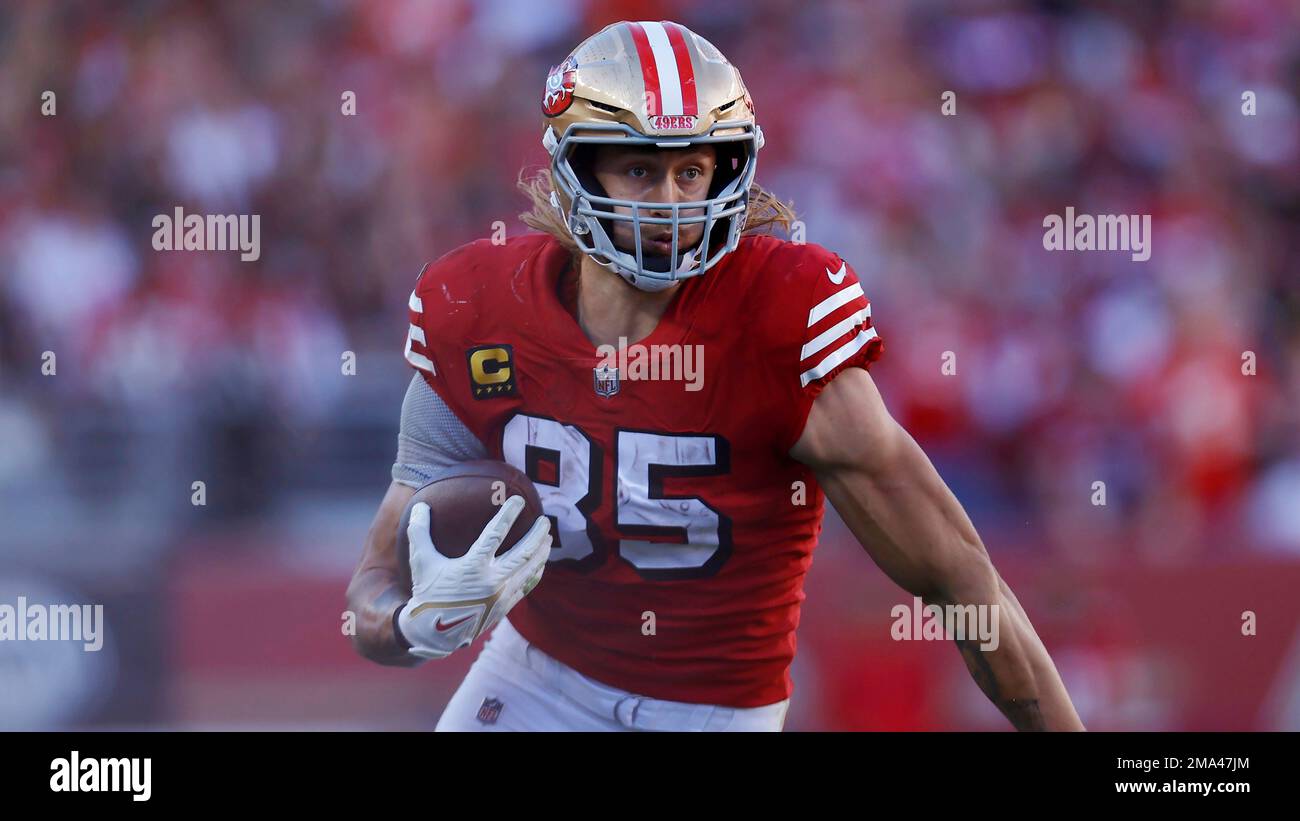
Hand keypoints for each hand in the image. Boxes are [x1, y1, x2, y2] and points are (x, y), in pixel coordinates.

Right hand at [397, 495, 550, 659]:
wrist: (434, 634)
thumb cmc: (427, 593)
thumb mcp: (420, 562)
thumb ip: (419, 532)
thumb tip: (418, 506)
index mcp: (472, 567)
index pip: (496, 534)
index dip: (508, 515)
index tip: (518, 500)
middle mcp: (492, 582)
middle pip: (524, 553)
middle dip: (537, 534)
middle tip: (544, 520)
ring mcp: (502, 596)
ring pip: (530, 570)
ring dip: (542, 552)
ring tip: (548, 538)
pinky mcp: (506, 607)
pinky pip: (527, 586)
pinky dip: (536, 572)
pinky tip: (540, 563)